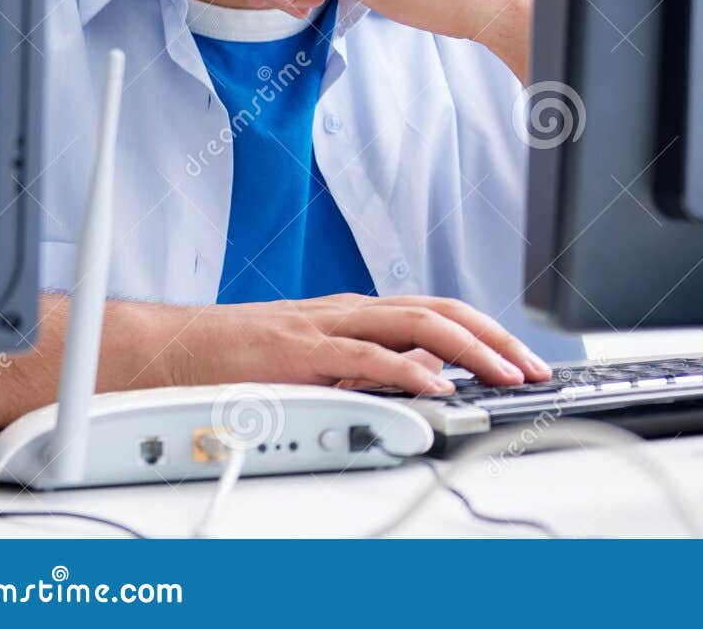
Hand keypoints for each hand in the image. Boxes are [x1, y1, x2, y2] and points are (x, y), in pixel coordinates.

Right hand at [157, 293, 552, 395]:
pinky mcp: (298, 353)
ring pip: (415, 323)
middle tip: (534, 370)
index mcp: (357, 315)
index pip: (439, 312)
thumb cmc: (235, 361)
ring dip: (470, 350)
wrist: (167, 351)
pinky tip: (435, 386)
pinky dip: (404, 370)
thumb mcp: (315, 365)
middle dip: (496, 339)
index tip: (523, 361)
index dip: (487, 333)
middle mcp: (350, 313)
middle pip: (441, 311)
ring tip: (504, 376)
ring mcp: (326, 328)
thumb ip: (362, 372)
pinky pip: (362, 358)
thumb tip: (419, 390)